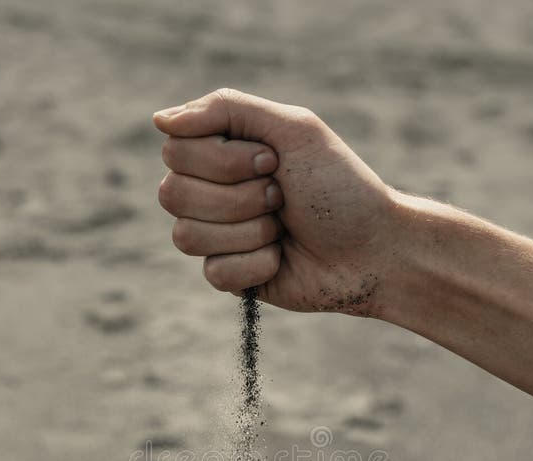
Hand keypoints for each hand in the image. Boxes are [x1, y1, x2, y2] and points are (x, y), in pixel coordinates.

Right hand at [153, 88, 394, 315]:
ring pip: (187, 236)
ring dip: (249, 231)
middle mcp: (212, 191)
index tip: (272, 161)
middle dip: (238, 197)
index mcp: (223, 151)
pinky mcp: (230, 277)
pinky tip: (281, 260)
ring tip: (283, 228)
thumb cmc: (340, 187)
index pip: (175, 149)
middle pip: (173, 193)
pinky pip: (213, 272)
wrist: (373, 250)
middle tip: (282, 196)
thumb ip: (227, 110)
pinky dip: (256, 264)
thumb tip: (159, 119)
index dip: (222, 160)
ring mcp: (218, 236)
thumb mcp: (293, 130)